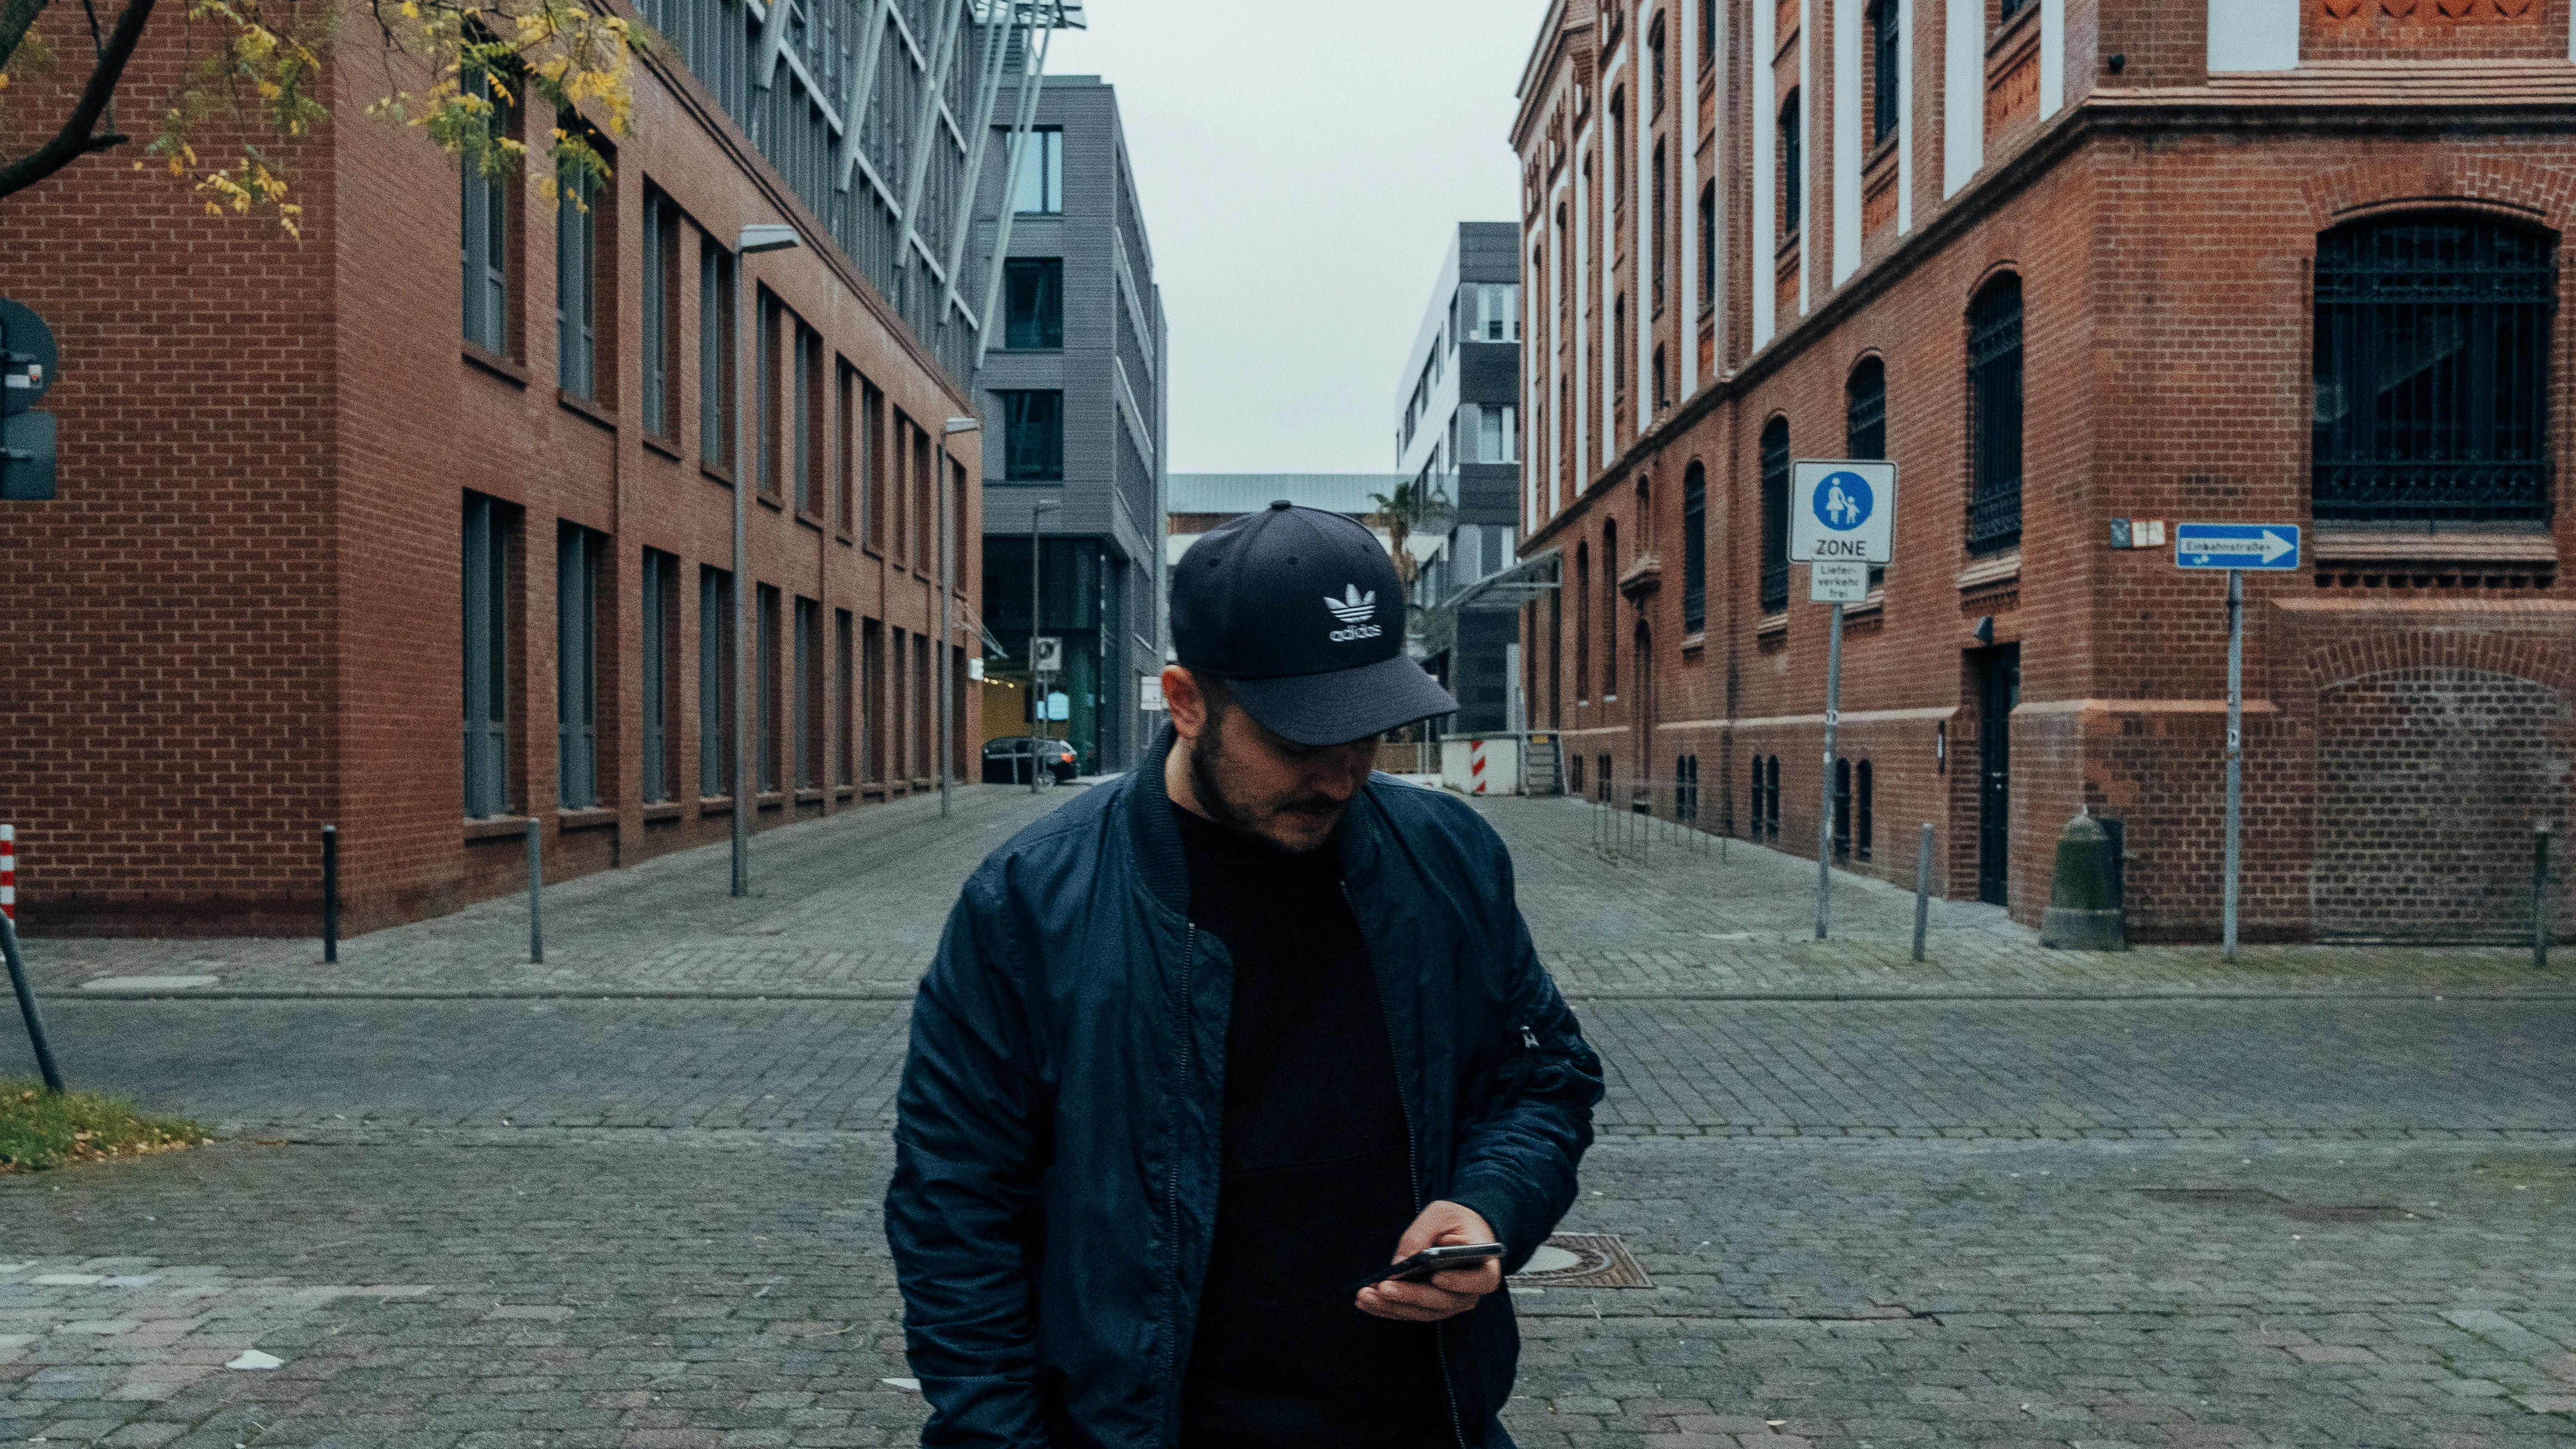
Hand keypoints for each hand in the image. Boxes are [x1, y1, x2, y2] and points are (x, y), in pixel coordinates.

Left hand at [1356, 1200, 1502, 1322]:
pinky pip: (1412, 1311)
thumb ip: (1421, 1235)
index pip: (1480, 1280)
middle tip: (1383, 1288)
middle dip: (1410, 1296)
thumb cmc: (1455, 1221)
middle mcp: (1471, 1290)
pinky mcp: (1433, 1306)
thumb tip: (1398, 1264)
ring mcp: (1452, 1302)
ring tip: (1365, 1296)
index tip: (1438, 1277)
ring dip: (1392, 1306)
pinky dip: (1389, 1308)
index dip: (1460, 1282)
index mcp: (1484, 1265)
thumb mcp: (1439, 1215)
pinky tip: (1368, 1301)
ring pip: (1423, 1311)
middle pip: (1443, 1301)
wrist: (1460, 1232)